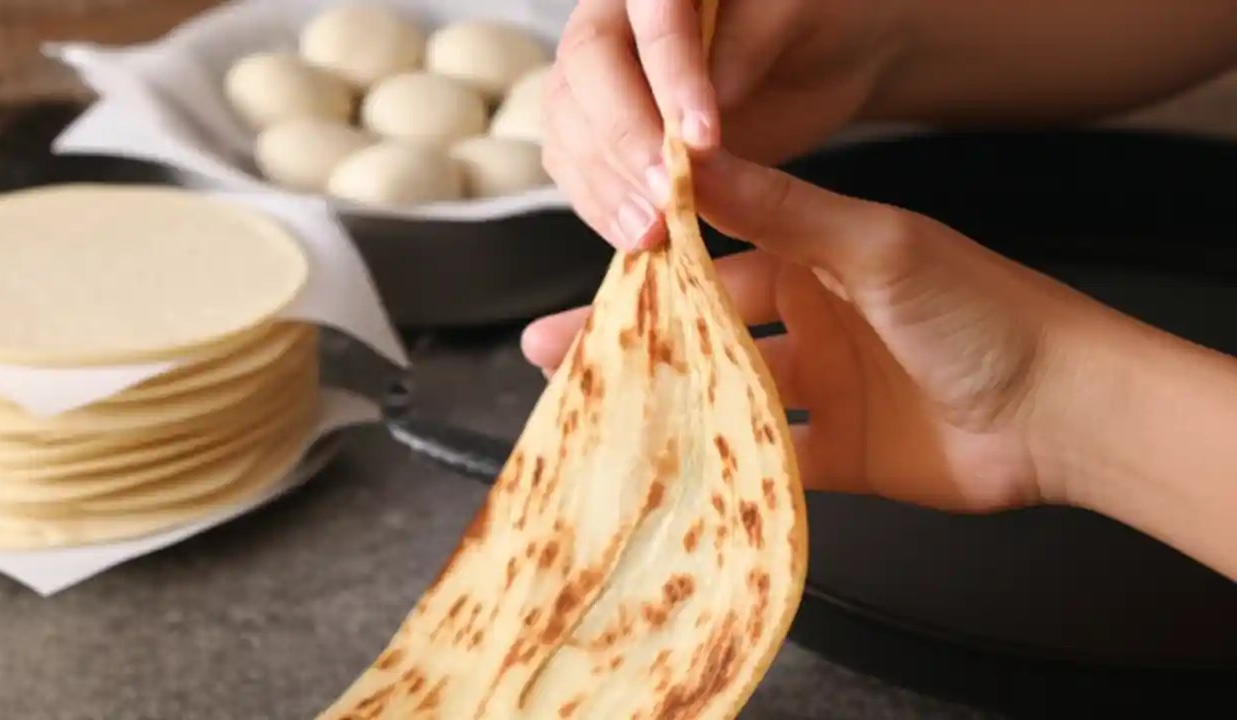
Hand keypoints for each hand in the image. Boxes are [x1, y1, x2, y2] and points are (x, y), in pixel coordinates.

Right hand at [523, 150, 1102, 512]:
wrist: (1065, 412)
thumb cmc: (980, 310)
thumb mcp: (872, 245)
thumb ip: (779, 213)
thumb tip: (694, 163)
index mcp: (817, 256)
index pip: (715, 252)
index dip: (652, 263)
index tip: (592, 272)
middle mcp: (811, 317)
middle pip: (705, 328)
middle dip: (637, 339)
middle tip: (560, 351)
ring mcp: (822, 387)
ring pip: (725, 394)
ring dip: (666, 402)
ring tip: (596, 412)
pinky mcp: (837, 453)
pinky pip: (766, 460)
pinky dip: (723, 466)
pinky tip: (667, 473)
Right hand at [542, 0, 909, 251]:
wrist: (815, 59)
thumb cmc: (815, 23)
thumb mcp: (802, 19)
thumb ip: (752, 44)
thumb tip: (701, 110)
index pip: (650, 17)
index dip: (669, 76)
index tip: (703, 138)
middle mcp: (615, 17)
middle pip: (588, 69)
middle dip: (625, 138)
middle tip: (666, 193)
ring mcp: (596, 73)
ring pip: (569, 121)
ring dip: (604, 182)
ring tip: (649, 232)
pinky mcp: (596, 127)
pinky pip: (572, 162)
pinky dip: (599, 204)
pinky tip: (634, 236)